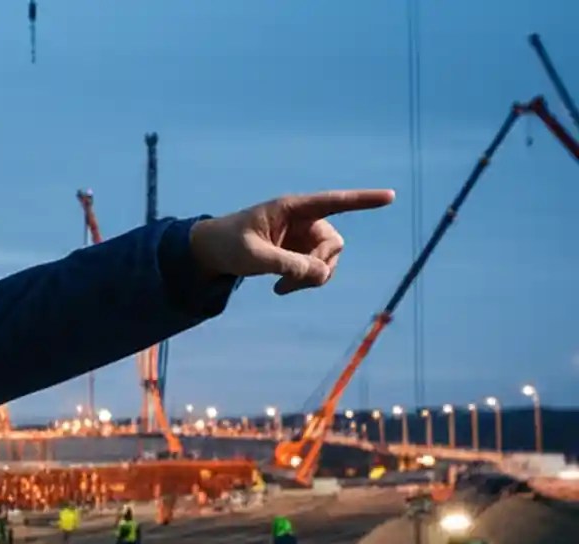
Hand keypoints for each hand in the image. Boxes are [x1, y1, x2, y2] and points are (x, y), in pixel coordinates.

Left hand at [189, 189, 395, 294]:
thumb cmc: (228, 244)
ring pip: (328, 261)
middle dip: (319, 266)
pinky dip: (304, 282)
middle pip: (333, 244)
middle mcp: (304, 220)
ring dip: (311, 278)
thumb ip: (286, 264)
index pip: (333, 202)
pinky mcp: (301, 253)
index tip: (390, 196)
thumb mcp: (252, 256)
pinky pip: (317, 271)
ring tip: (281, 288)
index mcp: (291, 208)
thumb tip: (320, 273)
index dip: (362, 200)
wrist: (212, 252)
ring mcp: (304, 237)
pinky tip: (279, 288)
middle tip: (291, 282)